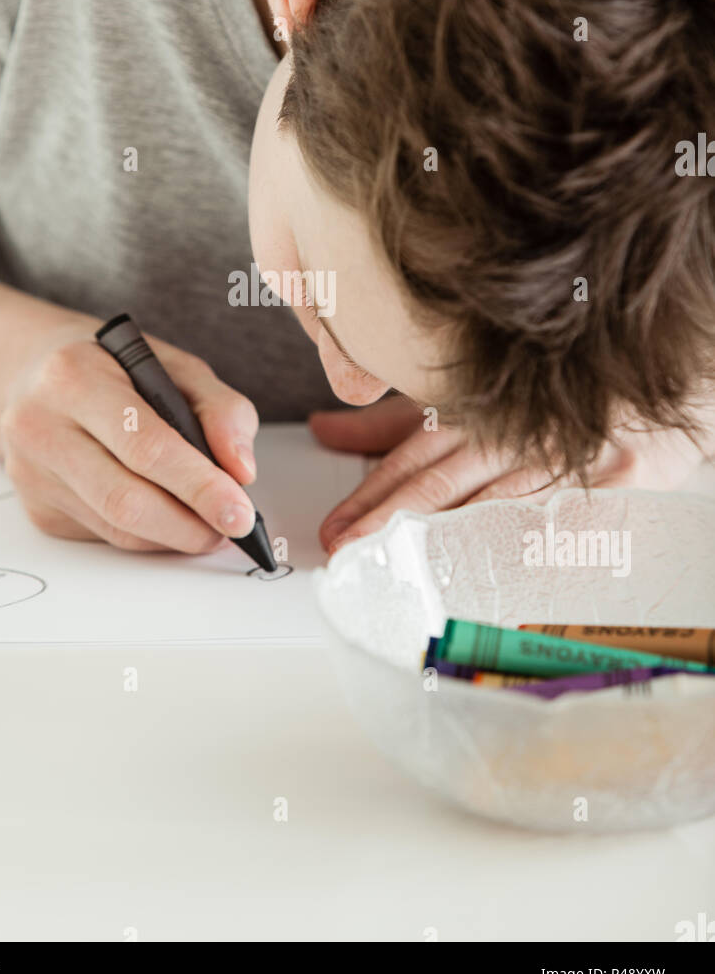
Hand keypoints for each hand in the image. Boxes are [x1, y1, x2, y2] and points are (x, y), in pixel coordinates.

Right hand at [0, 318, 258, 551]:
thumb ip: (222, 410)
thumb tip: (242, 472)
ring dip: (174, 535)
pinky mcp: (37, 508)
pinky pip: (105, 536)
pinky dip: (148, 534)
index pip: (145, 446)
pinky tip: (167, 515)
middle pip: (125, 500)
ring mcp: (31, 474)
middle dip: (190, 525)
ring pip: (117, 528)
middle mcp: (39, 427)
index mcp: (73, 377)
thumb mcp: (176, 367)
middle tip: (233, 528)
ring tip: (210, 523)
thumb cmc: (115, 369)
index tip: (241, 513)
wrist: (33, 375)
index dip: (199, 486)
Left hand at [310, 396, 709, 554]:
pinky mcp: (614, 484)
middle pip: (447, 483)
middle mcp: (518, 431)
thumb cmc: (542, 409)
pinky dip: (528, 549)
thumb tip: (323, 428)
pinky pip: (566, 523)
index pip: (414, 456)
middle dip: (393, 522)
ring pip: (499, 506)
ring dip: (448, 544)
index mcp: (478, 410)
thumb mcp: (460, 406)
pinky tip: (492, 576)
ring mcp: (568, 458)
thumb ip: (389, 424)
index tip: (335, 530)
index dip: (371, 495)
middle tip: (352, 553)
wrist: (651, 396)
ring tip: (405, 572)